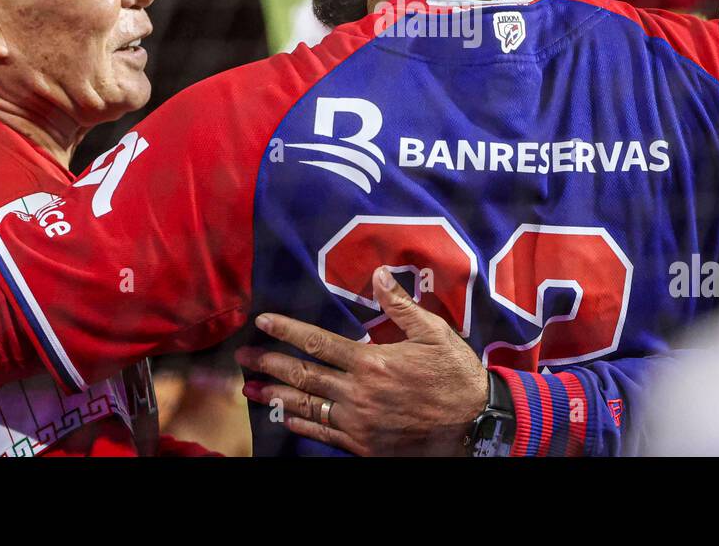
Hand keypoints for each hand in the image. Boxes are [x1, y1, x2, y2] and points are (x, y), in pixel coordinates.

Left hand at [236, 266, 488, 455]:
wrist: (475, 425)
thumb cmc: (455, 375)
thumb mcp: (434, 333)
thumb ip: (401, 305)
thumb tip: (378, 273)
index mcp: (372, 362)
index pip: (318, 343)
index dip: (287, 331)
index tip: (262, 322)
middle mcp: (358, 393)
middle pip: (303, 376)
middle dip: (269, 364)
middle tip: (243, 357)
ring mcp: (358, 422)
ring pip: (307, 407)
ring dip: (275, 397)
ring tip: (249, 390)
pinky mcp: (364, 446)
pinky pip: (324, 434)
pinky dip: (301, 425)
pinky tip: (285, 418)